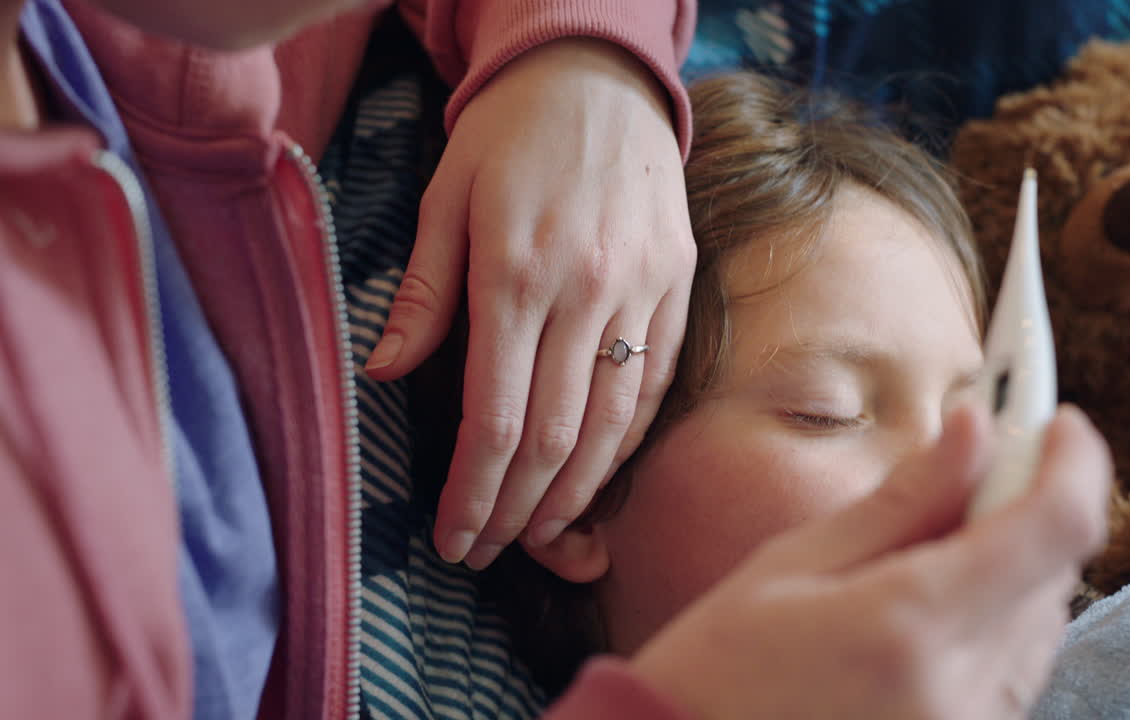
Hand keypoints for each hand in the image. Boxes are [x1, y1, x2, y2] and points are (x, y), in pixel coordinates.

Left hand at [364, 38, 695, 568]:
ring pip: (613, 421)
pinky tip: (597, 472)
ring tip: (539, 531)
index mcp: (513, 271)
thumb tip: (381, 375)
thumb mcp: (443, 200)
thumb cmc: (507, 138)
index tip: (453, 537)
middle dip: (516, 508)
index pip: (494, 416)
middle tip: (487, 548)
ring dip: (575, 490)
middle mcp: (584, 289)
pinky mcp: (676, 285)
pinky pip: (657, 380)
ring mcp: (641, 289)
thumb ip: (421, 295)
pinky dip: (627, 438)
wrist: (596, 77)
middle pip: (554, 435)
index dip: (472, 491)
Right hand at [630, 405, 1111, 719]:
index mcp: (912, 627)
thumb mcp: (792, 566)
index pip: (1053, 527)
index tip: (1056, 419)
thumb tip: (973, 428)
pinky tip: (928, 601)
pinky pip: (1014, 670)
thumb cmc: (718, 670)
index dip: (1072, 460)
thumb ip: (899, 500)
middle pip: (1056, 571)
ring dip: (1011, 562)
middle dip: (1029, 504)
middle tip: (975, 462)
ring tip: (933, 539)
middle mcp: (964, 692)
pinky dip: (992, 618)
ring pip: (1042, 621)